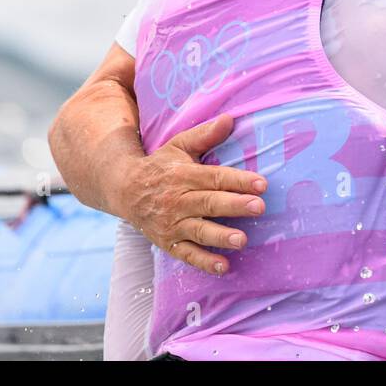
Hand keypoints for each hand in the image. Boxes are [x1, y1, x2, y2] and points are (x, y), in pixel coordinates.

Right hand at [120, 114, 266, 275]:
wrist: (124, 189)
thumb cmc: (161, 166)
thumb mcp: (179, 145)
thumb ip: (205, 135)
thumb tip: (229, 118)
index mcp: (184, 175)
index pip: (214, 177)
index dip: (239, 180)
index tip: (262, 184)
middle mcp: (177, 200)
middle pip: (209, 203)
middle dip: (235, 205)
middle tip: (259, 207)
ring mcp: (172, 223)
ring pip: (199, 230)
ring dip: (221, 236)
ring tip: (243, 240)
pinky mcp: (168, 242)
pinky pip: (187, 254)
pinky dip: (204, 261)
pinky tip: (223, 266)